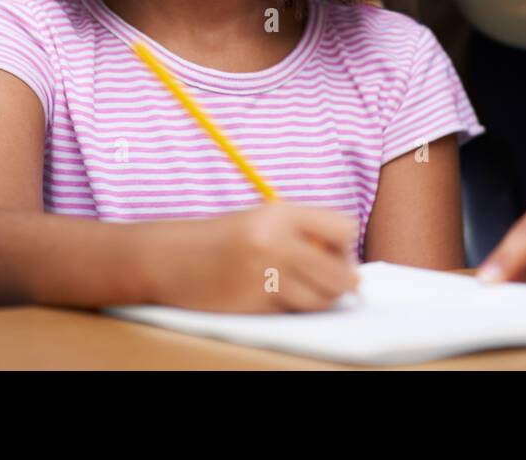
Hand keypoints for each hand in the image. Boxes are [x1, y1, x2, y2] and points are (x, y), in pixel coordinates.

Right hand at [143, 204, 360, 312]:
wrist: (174, 259)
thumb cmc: (227, 238)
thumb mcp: (266, 219)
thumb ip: (307, 232)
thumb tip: (351, 265)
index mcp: (282, 213)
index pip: (344, 229)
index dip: (345, 245)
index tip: (336, 252)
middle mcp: (276, 243)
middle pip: (340, 272)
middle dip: (344, 279)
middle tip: (337, 281)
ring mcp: (265, 277)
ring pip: (322, 299)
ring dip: (322, 298)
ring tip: (306, 289)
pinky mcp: (255, 305)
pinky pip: (294, 312)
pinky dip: (294, 308)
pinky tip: (278, 297)